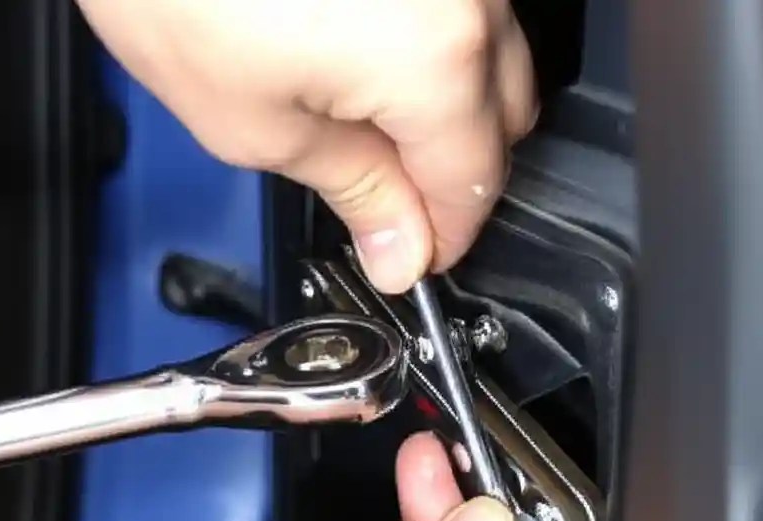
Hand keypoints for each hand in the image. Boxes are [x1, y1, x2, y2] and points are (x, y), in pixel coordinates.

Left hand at [76, 0, 537, 293]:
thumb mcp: (256, 124)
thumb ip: (354, 190)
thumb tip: (401, 247)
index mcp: (434, 59)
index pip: (473, 182)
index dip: (444, 235)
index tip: (411, 254)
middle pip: (506, 116)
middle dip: (454, 168)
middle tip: (386, 196)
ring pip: (493, 55)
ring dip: (446, 102)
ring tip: (360, 117)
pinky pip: (462, 6)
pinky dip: (430, 44)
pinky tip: (362, 53)